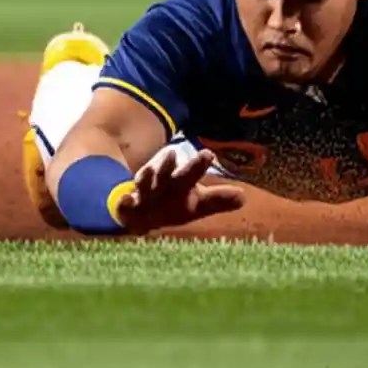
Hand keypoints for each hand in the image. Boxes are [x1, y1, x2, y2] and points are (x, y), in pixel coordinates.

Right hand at [114, 148, 245, 234]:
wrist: (138, 214)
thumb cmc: (171, 205)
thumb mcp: (195, 205)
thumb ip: (217, 200)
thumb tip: (243, 198)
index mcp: (180, 183)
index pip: (191, 172)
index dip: (198, 165)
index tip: (208, 154)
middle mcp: (162, 184)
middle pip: (169, 174)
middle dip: (172, 165)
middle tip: (176, 153)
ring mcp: (144, 193)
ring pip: (145, 183)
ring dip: (147, 176)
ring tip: (148, 169)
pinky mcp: (127, 206)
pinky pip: (124, 203)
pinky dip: (125, 201)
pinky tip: (127, 198)